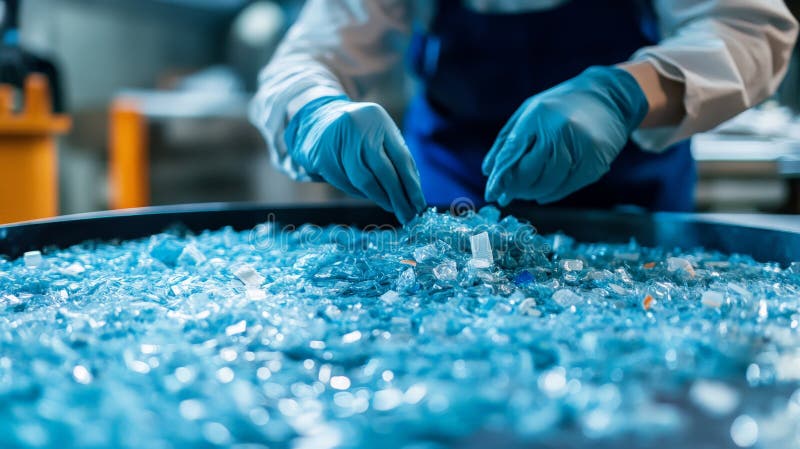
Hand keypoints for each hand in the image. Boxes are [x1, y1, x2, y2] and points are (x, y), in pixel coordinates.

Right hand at [285, 96, 426, 222]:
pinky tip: (367, 195)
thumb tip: (414, 192)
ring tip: (391, 207)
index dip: (412, 185)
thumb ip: (395, 157)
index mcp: (378, 120)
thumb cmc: (358, 132)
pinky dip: (359, 193)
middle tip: (407, 215)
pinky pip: (345, 183)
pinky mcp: (322, 157)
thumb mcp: (378, 134)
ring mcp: (338, 141)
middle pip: (384, 171)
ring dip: (380, 198)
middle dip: (398, 198)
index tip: (419, 205)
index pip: (401, 158)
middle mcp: (358, 127)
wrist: (316, 120)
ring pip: (364, 180)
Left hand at [482, 66, 648, 205]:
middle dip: (514, 188)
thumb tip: (488, 172)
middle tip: (507, 194)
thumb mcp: (528, 112)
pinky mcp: (594, 163)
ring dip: (531, 193)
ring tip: (524, 192)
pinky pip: (566, 188)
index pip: (512, 154)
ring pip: (547, 184)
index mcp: (537, 115)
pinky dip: (550, 195)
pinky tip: (541, 193)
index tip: (490, 194)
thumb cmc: (561, 105)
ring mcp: (579, 148)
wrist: (610, 97)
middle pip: (528, 172)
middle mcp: (559, 130)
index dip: (499, 178)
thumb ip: (506, 141)